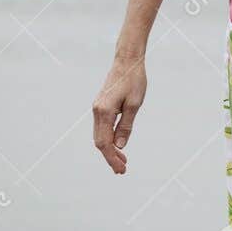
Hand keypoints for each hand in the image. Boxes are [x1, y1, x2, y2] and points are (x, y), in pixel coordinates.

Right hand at [93, 49, 147, 173]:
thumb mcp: (134, 104)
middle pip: (100, 141)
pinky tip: (118, 144)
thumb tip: (120, 146)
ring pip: (100, 135)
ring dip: (110, 149)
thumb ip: (126, 126)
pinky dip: (109, 138)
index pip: (104, 143)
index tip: (121, 169)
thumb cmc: (133, 80)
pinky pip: (102, 127)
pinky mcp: (101, 106)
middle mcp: (97, 111)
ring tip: (122, 160)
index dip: (112, 158)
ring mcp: (97, 108)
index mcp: (104, 112)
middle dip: (110, 157)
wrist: (127, 61)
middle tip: (122, 170)